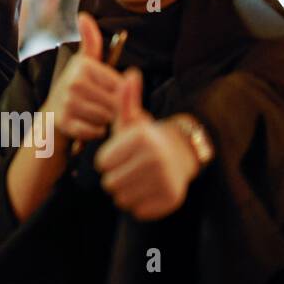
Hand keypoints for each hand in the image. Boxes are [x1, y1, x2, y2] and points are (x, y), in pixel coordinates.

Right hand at [41, 12, 123, 146]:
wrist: (53, 112)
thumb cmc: (77, 85)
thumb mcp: (85, 61)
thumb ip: (91, 40)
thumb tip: (84, 15)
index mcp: (83, 66)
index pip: (120, 86)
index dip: (119, 93)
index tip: (108, 92)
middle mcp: (73, 83)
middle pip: (114, 104)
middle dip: (113, 109)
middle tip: (102, 106)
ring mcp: (68, 104)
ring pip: (106, 119)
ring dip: (105, 121)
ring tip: (94, 114)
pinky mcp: (65, 123)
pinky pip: (95, 132)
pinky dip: (95, 132)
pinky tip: (87, 124)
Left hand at [95, 73, 199, 220]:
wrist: (182, 154)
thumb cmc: (146, 137)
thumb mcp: (133, 119)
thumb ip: (125, 100)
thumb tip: (131, 73)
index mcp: (141, 139)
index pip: (101, 163)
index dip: (106, 159)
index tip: (119, 153)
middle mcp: (155, 159)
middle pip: (110, 183)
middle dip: (114, 176)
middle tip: (128, 167)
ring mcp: (165, 180)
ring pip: (122, 199)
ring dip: (125, 191)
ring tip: (137, 177)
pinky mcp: (171, 199)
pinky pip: (138, 210)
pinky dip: (139, 203)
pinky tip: (148, 188)